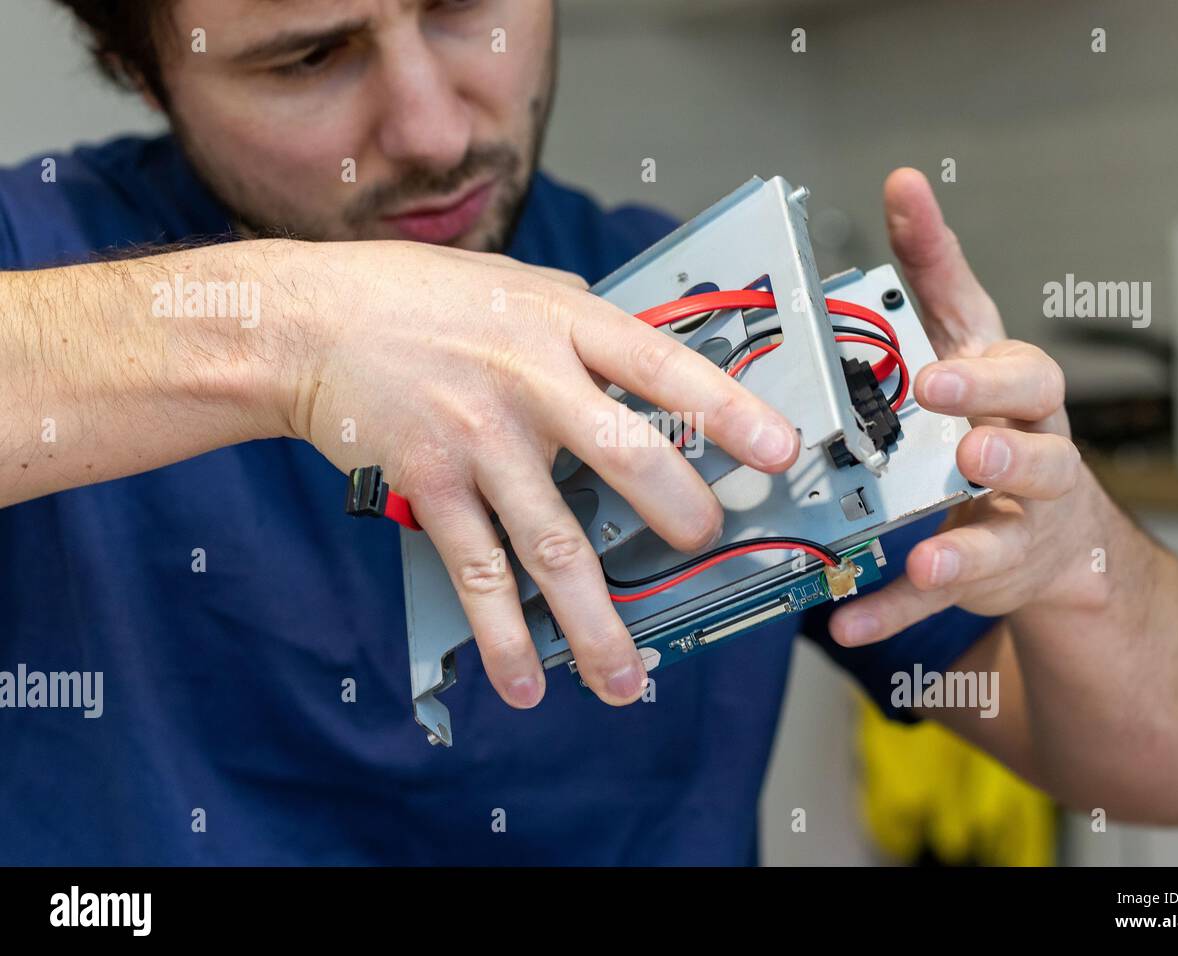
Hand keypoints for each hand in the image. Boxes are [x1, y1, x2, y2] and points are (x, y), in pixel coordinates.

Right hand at [278, 240, 800, 706]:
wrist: (309, 320)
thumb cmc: (421, 298)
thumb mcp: (520, 285)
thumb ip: (586, 327)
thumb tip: (651, 363)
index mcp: (563, 324)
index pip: (662, 365)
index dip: (727, 408)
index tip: (780, 450)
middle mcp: (528, 380)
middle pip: (626, 458)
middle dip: (680, 514)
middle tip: (706, 547)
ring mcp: (478, 439)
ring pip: (553, 541)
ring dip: (595, 621)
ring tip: (626, 678)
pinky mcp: (430, 485)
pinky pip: (478, 571)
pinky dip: (503, 633)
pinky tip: (524, 677)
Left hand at [830, 169, 1098, 646]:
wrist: (1050, 544)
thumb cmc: (985, 441)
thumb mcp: (951, 378)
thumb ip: (909, 319)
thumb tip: (853, 238)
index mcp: (998, 370)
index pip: (974, 296)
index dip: (939, 247)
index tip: (900, 193)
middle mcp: (1029, 424)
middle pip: (1033, 391)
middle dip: (987, 387)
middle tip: (940, 385)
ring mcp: (1026, 497)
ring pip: (1028, 485)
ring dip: (987, 494)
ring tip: (936, 528)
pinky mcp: (1002, 561)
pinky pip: (952, 582)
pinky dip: (901, 605)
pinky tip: (846, 620)